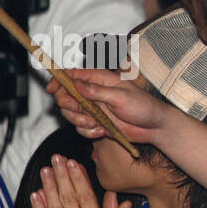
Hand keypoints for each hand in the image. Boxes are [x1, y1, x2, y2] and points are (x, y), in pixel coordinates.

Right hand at [48, 68, 172, 145]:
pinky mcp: (96, 123)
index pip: (72, 75)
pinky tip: (103, 132)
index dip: (59, 80)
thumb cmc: (143, 107)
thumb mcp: (121, 97)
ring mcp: (93, 109)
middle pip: (65, 96)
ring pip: (70, 114)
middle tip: (78, 111)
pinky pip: (81, 128)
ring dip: (80, 121)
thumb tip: (78, 85)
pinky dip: (89, 132)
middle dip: (68, 105)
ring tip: (97, 124)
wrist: (154, 128)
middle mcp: (93, 93)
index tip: (52, 89)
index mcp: (99, 80)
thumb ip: (98, 91)